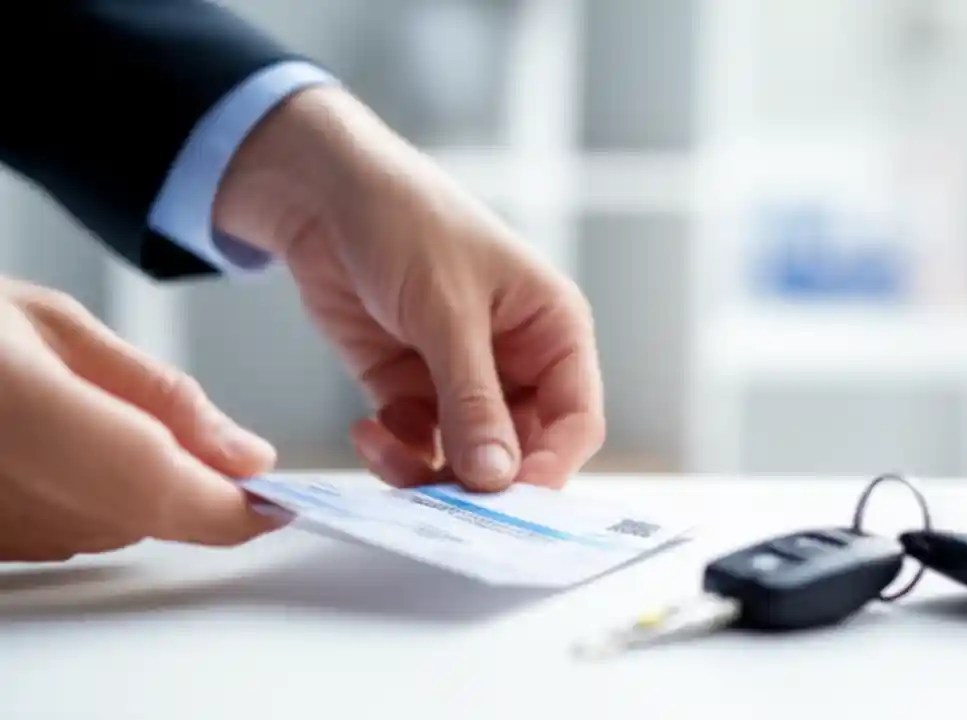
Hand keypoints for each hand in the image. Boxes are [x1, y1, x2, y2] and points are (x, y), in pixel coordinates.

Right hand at [0, 278, 280, 560]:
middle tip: (196, 434)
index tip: (278, 500)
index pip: (159, 487)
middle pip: (141, 515)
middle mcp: (1, 483)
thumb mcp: (54, 325)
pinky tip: (53, 448)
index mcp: (20, 408)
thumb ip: (157, 396)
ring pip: (107, 530)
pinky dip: (84, 499)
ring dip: (134, 489)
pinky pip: (58, 535)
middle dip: (189, 484)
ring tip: (91, 418)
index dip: (231, 506)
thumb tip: (243, 454)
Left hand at [215, 87, 604, 490]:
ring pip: (467, 457)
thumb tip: (496, 477)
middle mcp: (517, 361)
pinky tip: (366, 428)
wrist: (319, 194)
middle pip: (522, 449)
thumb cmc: (406, 222)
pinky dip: (395, 451)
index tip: (509, 502)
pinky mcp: (410, 388)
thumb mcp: (447, 311)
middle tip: (442, 501)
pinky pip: (418, 444)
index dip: (550, 466)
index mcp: (553, 330)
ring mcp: (463, 378)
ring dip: (430, 471)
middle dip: (483, 478)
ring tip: (386, 453)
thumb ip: (473, 399)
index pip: (576, 421)